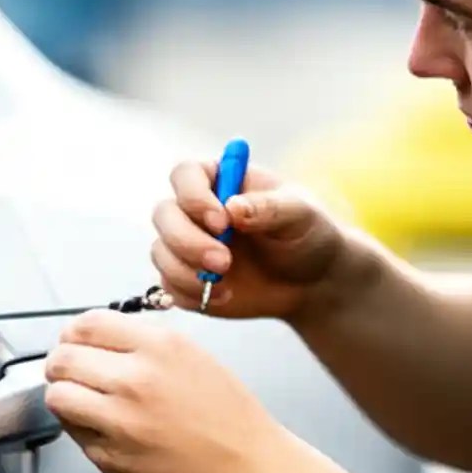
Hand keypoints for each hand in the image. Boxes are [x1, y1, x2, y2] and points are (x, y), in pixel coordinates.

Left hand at [43, 309, 285, 472]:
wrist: (248, 468)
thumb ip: (139, 342)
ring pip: (57, 396)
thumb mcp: (190, 355)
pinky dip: (81, 429)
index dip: (72, 334)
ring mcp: (120, 422)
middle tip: (71, 374)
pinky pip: (74, 434)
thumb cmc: (225, 416)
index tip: (74, 343)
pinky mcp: (112, 459)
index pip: (86, 325)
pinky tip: (105, 429)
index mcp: (158, 347)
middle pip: (62, 358)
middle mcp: (135, 380)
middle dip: (61, 365)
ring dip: (64, 396)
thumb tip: (91, 339)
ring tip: (82, 401)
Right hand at [152, 160, 345, 320]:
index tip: (221, 221)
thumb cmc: (307, 235)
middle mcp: (195, 210)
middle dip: (188, 241)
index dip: (194, 197)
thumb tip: (232, 207)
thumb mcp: (300, 214)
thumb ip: (269, 207)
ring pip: (160, 252)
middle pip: (164, 214)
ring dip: (186, 270)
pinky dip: (190, 293)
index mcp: (219, 180)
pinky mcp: (185, 278)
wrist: (311, 282)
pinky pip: (168, 285)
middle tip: (224, 261)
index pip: (185, 175)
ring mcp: (186, 245)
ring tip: (225, 284)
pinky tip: (224, 296)